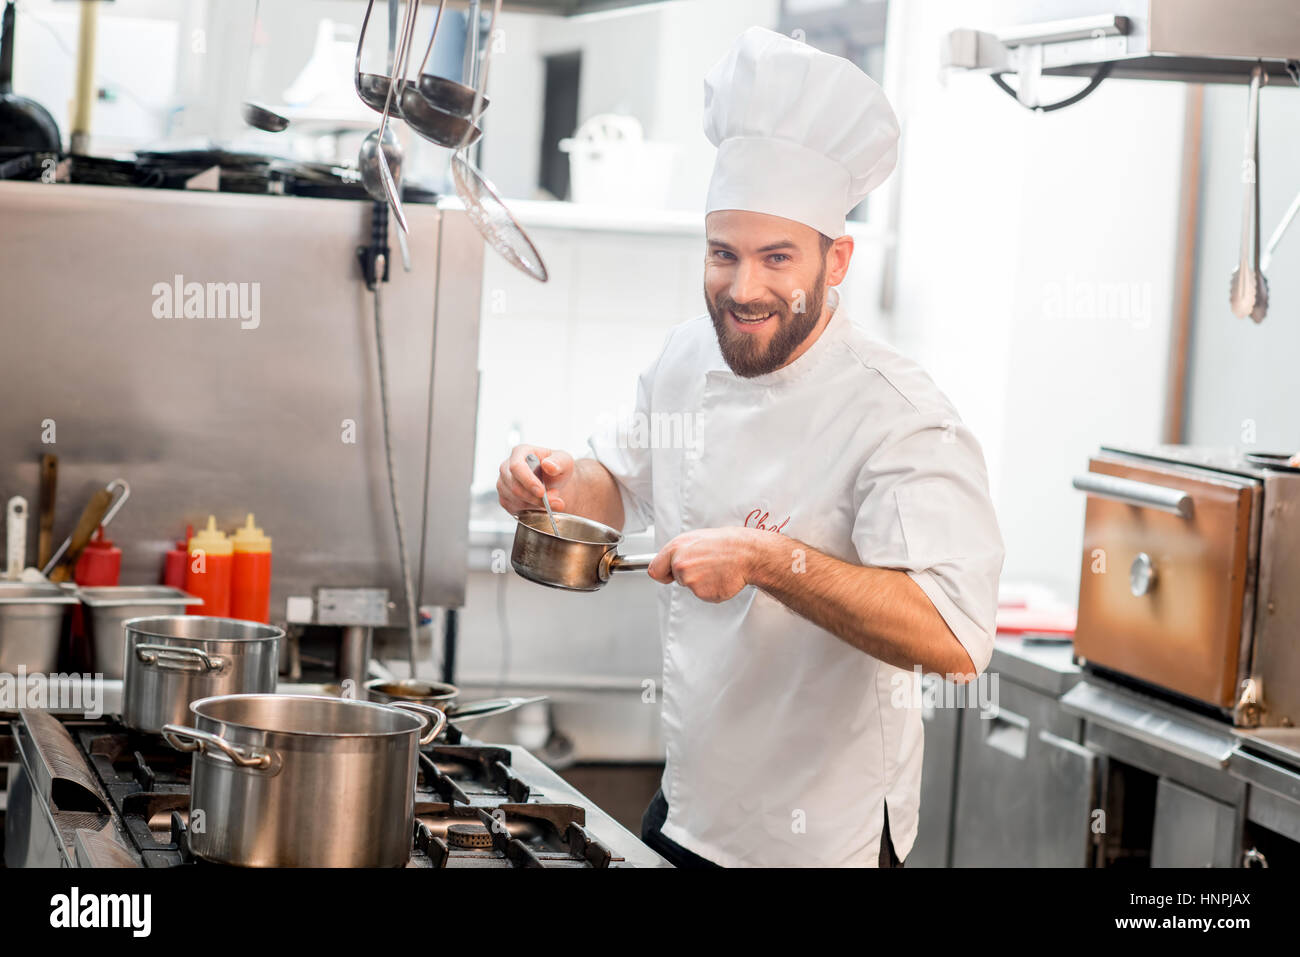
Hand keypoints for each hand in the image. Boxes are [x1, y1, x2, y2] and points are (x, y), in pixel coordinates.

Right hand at [497, 445, 574, 515]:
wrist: (554, 482)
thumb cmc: (557, 467)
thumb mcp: (564, 461)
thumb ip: (559, 462)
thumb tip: (548, 465)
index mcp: (520, 452)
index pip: (517, 467)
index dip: (528, 481)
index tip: (542, 493)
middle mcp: (507, 466)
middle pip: (515, 486)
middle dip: (536, 498)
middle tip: (555, 500)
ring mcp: (503, 483)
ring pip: (515, 499)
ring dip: (535, 504)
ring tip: (551, 500)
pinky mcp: (504, 498)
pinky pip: (514, 508)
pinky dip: (530, 510)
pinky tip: (540, 505)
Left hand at [647, 527, 768, 602]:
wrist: (745, 553)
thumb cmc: (725, 544)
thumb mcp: (696, 538)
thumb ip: (680, 551)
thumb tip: (672, 560)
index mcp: (676, 548)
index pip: (654, 569)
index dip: (663, 573)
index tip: (667, 575)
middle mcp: (680, 564)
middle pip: (675, 578)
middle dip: (686, 575)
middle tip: (704, 566)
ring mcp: (690, 580)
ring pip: (690, 586)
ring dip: (701, 582)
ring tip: (715, 568)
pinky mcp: (702, 593)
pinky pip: (703, 594)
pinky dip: (711, 589)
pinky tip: (720, 577)